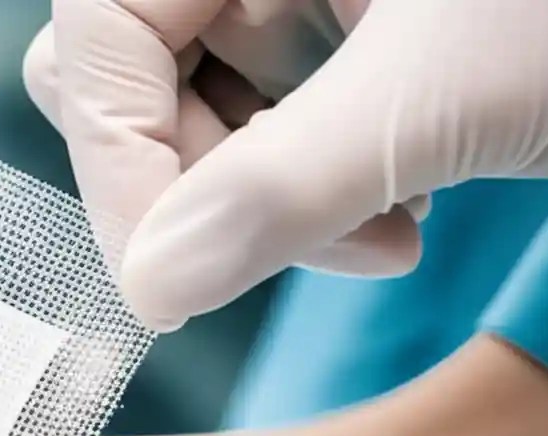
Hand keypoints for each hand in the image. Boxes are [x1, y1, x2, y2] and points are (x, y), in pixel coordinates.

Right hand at [24, 0, 547, 329]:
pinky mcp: (329, 33)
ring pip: (187, 113)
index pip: (99, 40)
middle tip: (293, 245)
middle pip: (125, 77)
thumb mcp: (448, 91)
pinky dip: (305, 189)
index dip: (122, 166)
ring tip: (384, 232)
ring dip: (262, 201)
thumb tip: (153, 286)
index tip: (169, 288)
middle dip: (199, 182)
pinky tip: (392, 209)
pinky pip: (255, 125)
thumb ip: (284, 186)